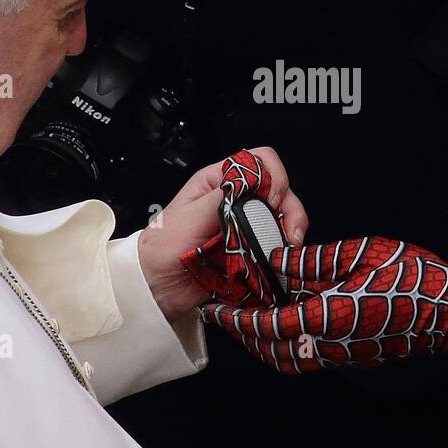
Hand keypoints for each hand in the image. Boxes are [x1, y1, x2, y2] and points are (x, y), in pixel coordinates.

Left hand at [138, 147, 306, 322]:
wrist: (157, 286)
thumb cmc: (163, 247)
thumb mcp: (191, 215)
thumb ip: (223, 196)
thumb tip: (255, 181)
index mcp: (220, 182)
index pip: (259, 162)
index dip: (273, 177)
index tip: (271, 201)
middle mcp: (236, 200)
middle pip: (279, 191)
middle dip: (290, 209)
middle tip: (290, 231)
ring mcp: (245, 226)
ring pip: (282, 218)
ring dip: (290, 230)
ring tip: (287, 248)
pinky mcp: (250, 250)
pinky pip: (275, 244)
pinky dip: (282, 251)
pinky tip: (280, 260)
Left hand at [201, 237, 447, 373]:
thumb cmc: (417, 279)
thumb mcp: (361, 254)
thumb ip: (314, 261)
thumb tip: (277, 260)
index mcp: (329, 317)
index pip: (268, 324)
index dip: (239, 318)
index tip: (218, 307)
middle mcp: (331, 344)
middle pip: (272, 349)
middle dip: (245, 333)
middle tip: (226, 313)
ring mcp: (343, 354)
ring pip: (288, 357)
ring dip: (264, 340)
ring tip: (250, 316)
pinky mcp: (353, 355)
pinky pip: (308, 355)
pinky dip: (287, 342)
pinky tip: (287, 318)